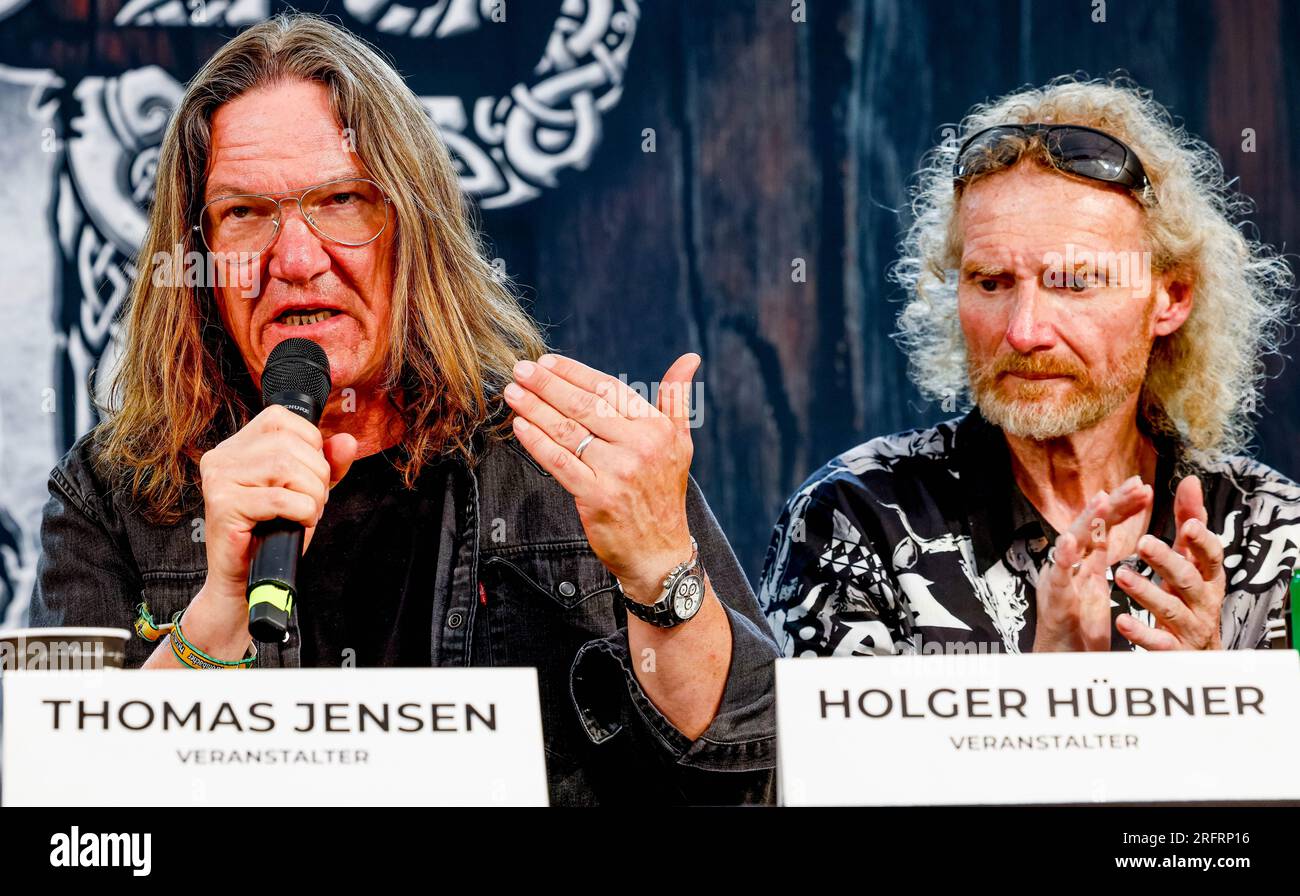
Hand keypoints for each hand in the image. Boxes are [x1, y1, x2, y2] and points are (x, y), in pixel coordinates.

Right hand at [198, 405, 356, 605]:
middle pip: (288, 445)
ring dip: (311, 494)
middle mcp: (223, 456)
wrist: (248, 577)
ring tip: (306, 512)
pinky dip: (301, 510)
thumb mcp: (307, 489)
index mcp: (238, 445)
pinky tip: (299, 521)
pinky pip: (279, 498)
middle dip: (317, 475)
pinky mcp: (222, 504)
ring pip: (286, 468)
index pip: (282, 419)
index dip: (311, 445)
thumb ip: (329, 464)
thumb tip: (348, 442)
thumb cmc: (273, 532)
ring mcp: (219, 479)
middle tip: (313, 501)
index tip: (311, 474)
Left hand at [504, 352, 698, 603]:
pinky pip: (559, 462)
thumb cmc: (664, 493)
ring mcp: (617, 472)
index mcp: (656, 428)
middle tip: (520, 369)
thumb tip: (690, 358)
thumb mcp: (679, 442)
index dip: (575, 373)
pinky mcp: (596, 497)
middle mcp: (639, 446)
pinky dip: (536, 442)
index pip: (609, 390)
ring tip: (513, 393)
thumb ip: (676, 398)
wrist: (659, 553)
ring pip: (567, 432)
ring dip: (535, 408)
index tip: (548, 361)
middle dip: (547, 384)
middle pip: (583, 406)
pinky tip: (520, 426)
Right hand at [1032, 476, 1151, 651]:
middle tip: (1135, 484)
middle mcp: (1068, 567)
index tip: (1142, 488)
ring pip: (1068, 545)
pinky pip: (1056, 578)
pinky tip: (1070, 543)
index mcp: (1082, 565)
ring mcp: (1057, 582)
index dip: (1121, 507)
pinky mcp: (1051, 603)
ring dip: (1085, 523)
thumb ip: (1100, 562)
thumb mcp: (1094, 591)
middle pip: (1089, 528)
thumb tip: (1111, 535)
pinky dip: (1062, 559)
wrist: (1060, 666)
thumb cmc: (1077, 632)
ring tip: (1102, 502)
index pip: (1104, 528)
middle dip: (1111, 505)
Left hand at [1114, 476, 1225, 649]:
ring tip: (1120, 575)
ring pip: (1171, 609)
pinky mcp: (1173, 651)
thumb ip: (1189, 521)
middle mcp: (1202, 601)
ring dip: (1146, 592)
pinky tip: (1121, 620)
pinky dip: (1141, 632)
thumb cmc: (1191, 596)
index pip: (1210, 556)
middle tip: (1142, 543)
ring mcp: (1189, 627)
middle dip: (1167, 560)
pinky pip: (1159, 643)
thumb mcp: (1191, 559)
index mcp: (1207, 577)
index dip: (1202, 541)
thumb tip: (1188, 480)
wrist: (1199, 653)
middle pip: (1188, 579)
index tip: (1187, 524)